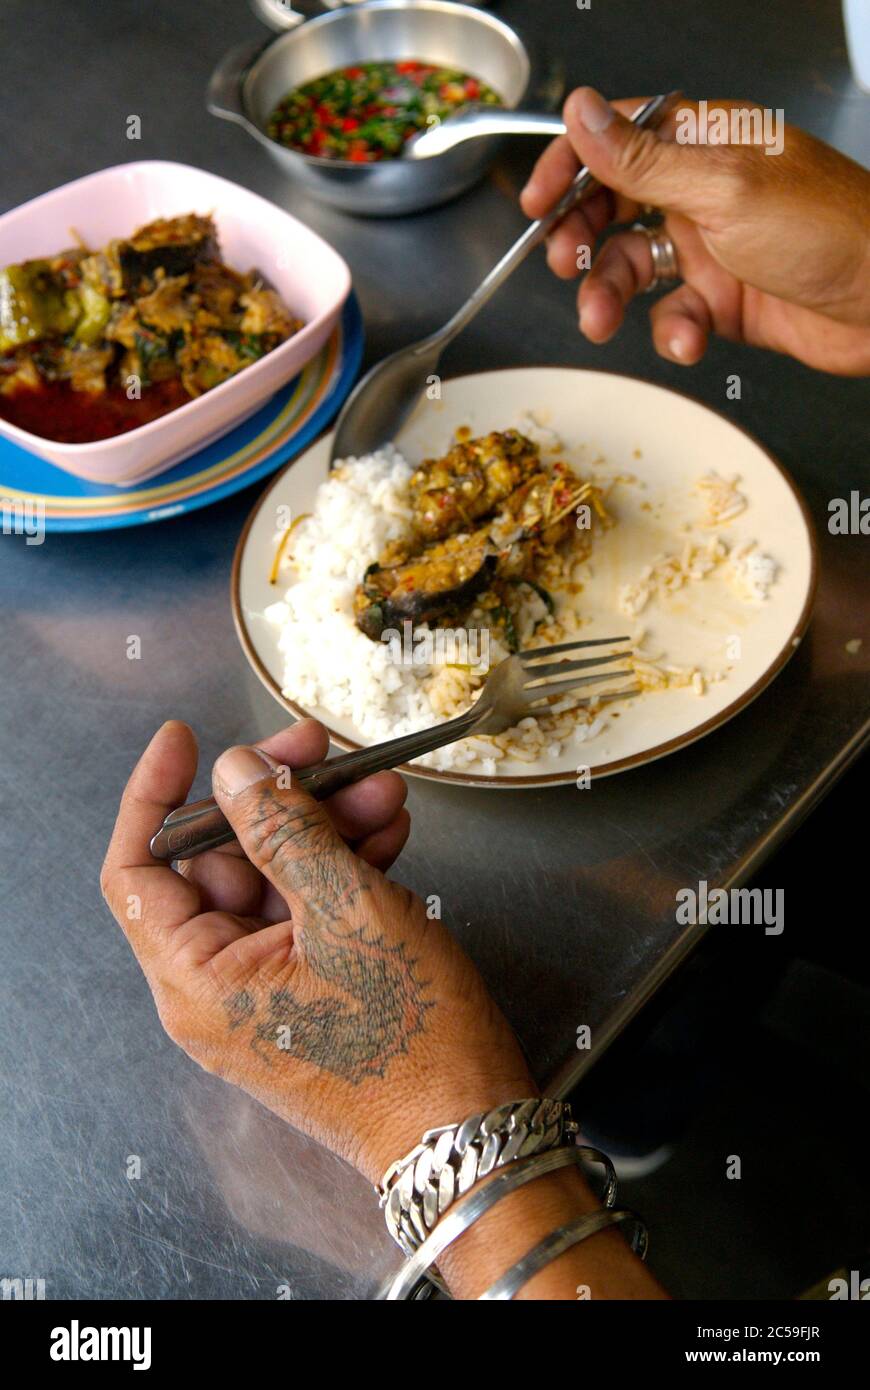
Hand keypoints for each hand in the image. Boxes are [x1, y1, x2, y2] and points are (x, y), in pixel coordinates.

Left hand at [100, 719, 534, 1184]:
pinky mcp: (309, 995)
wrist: (469, 1132)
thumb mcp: (351, 911)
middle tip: (322, 751)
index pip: (139, 869)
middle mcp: (216, 990)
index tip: (185, 739)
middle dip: (277, 801)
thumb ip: (287, 832)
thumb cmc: (412, 1041)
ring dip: (325, 829)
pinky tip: (387, 835)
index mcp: (197, 980)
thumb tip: (239, 771)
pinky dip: (345, 870)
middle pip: (219, 865)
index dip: (155, 794)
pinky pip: (309, 914)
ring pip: (275, 882)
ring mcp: (264, 994)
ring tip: (382, 794)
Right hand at [521, 89, 869, 375]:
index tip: (537, 201)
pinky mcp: (722, 300)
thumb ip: (642, 159)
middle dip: (582, 238)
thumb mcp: (721, 187)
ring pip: (632, 267)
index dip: (570, 165)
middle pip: (612, 206)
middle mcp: (702, 191)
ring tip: (601, 319)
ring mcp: (710, 247)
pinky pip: (671, 315)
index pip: (617, 138)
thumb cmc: (829, 230)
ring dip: (609, 295)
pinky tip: (690, 338)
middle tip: (566, 264)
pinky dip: (671, 332)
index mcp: (703, 143)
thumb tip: (581, 112)